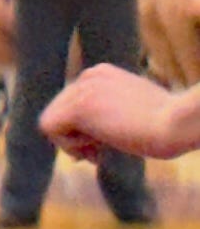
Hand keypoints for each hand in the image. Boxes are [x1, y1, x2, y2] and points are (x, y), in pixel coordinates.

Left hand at [44, 62, 192, 164]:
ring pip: (52, 121)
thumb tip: (86, 134)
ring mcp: (82, 89)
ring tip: (100, 150)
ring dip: (72, 143)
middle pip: (58, 112)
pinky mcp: (78, 107)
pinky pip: (49, 128)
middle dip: (75, 138)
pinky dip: (68, 145)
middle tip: (98, 153)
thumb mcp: (133, 112)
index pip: (70, 104)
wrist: (179, 124)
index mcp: (101, 74)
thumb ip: (109, 114)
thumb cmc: (167, 126)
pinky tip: (96, 147)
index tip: (102, 145)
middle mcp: (88, 76)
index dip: (81, 130)